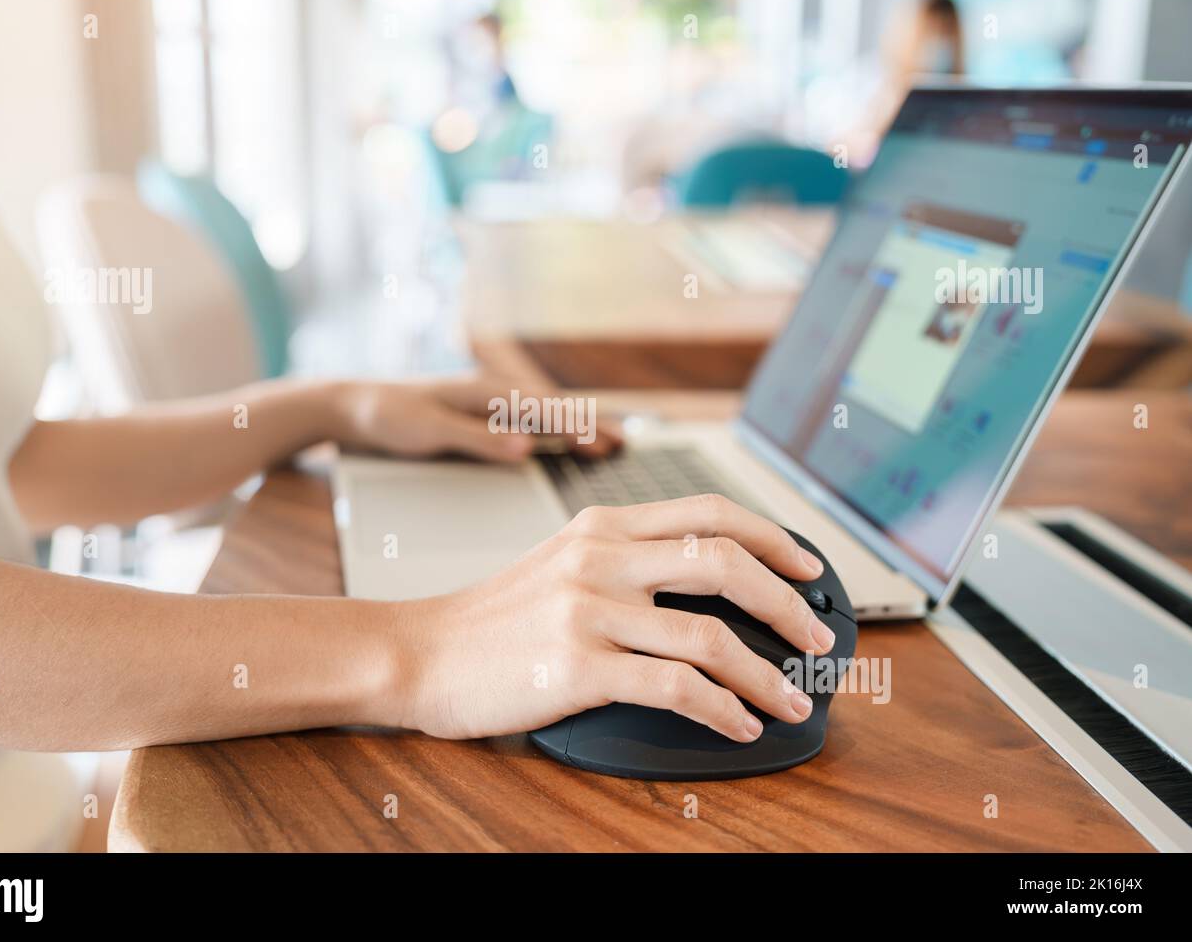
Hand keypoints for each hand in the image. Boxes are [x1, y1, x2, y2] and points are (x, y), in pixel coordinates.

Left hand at [332, 376, 621, 461]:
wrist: (352, 404)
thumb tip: (526, 449)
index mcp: (483, 392)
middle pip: (550, 407)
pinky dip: (550, 428)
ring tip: (606, 441)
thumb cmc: (386, 416)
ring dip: (573, 425)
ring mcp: (483, 400)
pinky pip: (523, 419)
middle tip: (623, 444)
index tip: (606, 443)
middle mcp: (488, 391)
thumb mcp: (429, 431)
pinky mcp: (475, 412)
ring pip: (540, 412)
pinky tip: (560, 439)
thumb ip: (479, 440)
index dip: (578, 426)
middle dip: (587, 424)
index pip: (542, 410)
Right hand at [392, 495, 833, 741]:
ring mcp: (587, 610)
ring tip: (791, 701)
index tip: (808, 566)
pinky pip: (674, 687)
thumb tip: (703, 581)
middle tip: (817, 638)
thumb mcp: (559, 563)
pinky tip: (738, 725)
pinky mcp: (576, 667)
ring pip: (709, 635)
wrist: (418, 654)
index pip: (708, 512)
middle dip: (788, 604)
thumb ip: (623, 559)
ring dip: (767, 674)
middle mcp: (600, 558)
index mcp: (601, 526)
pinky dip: (722, 709)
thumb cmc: (489, 618)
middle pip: (724, 563)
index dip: (772, 536)